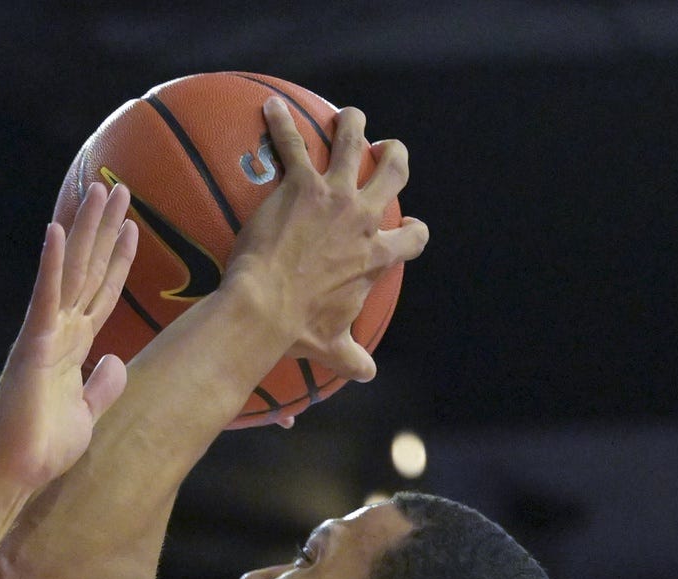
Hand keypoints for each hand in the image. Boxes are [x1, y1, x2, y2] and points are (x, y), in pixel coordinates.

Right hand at [0, 180, 140, 498]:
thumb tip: (116, 360)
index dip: (118, 261)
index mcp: (72, 348)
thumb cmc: (40, 449)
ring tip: (103, 191)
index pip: (100, 294)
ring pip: (72, 271)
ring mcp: (45, 333)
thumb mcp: (86, 415)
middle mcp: (59, 332)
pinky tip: (57, 229)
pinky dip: (51, 263)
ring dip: (88, 229)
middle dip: (106, 230)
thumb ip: (102, 387)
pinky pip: (45, 296)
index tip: (132, 229)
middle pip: (89, 270)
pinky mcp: (33, 343)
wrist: (11, 473)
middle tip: (119, 188)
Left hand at [227, 100, 426, 382]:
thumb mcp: (330, 346)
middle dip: (394, 156)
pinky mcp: (300, 184)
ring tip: (348, 116)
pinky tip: (270, 107)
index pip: (413, 238)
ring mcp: (333, 197)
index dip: (414, 232)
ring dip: (353, 124)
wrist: (263, 310)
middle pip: (394, 171)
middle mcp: (363, 219)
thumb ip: (352, 357)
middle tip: (387, 148)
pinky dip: (281, 123)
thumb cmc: (296, 331)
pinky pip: (293, 143)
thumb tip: (366, 374)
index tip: (408, 230)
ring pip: (354, 142)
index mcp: (376, 256)